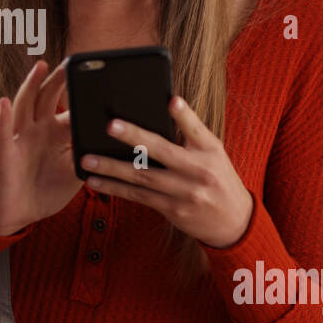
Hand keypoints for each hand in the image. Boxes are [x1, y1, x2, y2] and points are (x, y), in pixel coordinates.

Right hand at [0, 60, 81, 235]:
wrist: (18, 215)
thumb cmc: (45, 191)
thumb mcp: (74, 172)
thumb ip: (90, 154)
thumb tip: (115, 142)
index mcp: (55, 134)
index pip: (69, 106)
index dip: (80, 92)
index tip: (98, 76)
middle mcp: (37, 129)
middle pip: (48, 97)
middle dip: (59, 79)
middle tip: (72, 61)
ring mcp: (20, 138)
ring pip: (24, 105)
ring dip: (31, 85)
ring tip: (40, 67)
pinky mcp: (5, 152)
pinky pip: (3, 132)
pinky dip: (2, 116)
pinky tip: (4, 101)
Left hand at [78, 96, 252, 248]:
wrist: (234, 222)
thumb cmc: (218, 178)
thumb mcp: (214, 153)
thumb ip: (191, 134)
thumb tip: (165, 107)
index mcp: (209, 151)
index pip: (196, 129)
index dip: (184, 115)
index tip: (171, 101)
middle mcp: (198, 171)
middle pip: (162, 151)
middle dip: (134, 137)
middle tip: (110, 126)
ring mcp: (184, 192)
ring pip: (143, 177)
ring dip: (112, 168)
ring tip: (88, 159)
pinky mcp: (172, 210)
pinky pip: (139, 196)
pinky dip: (115, 188)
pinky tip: (96, 181)